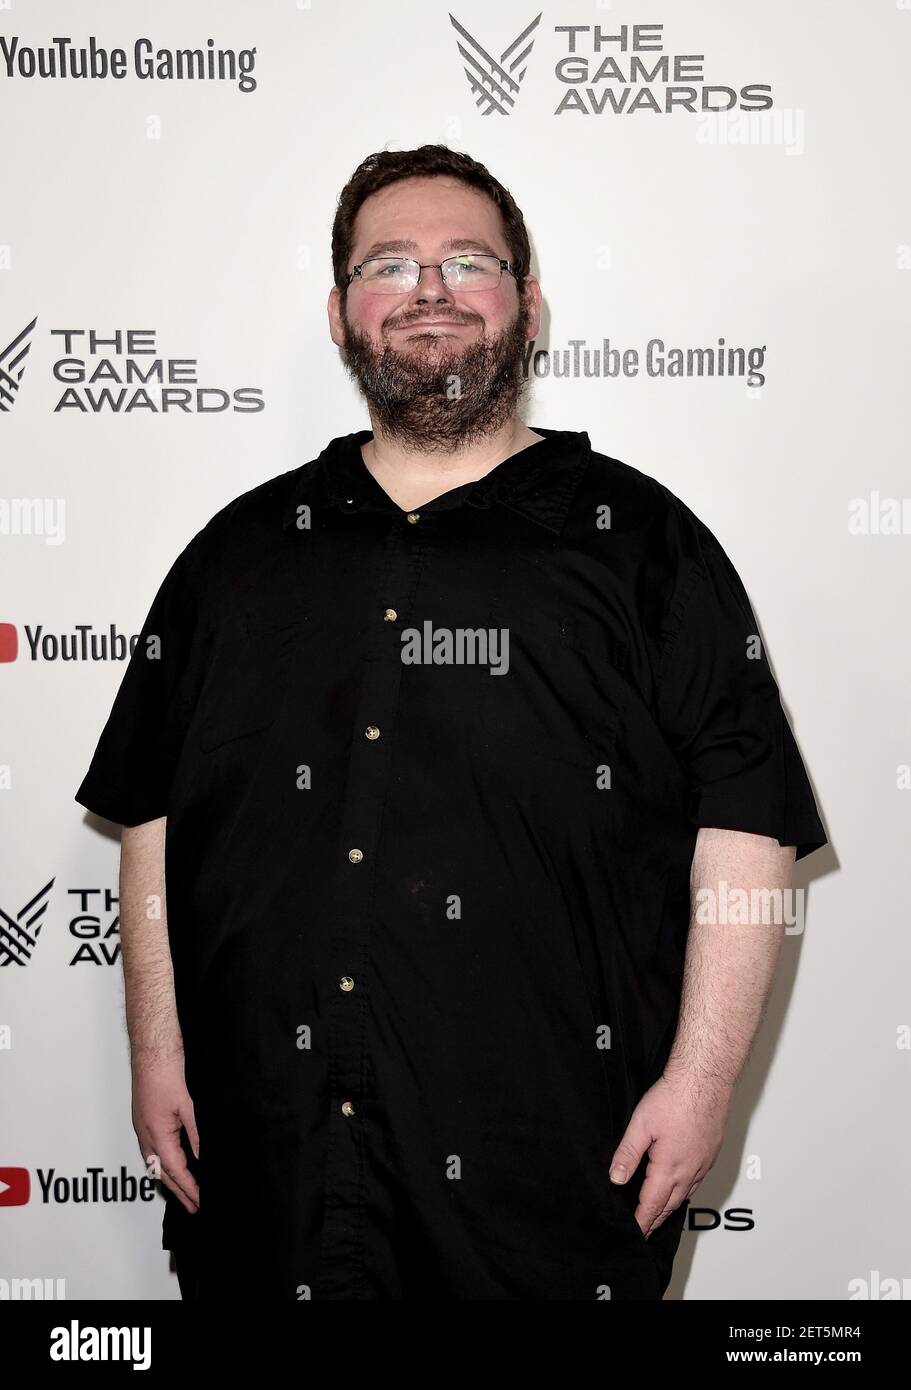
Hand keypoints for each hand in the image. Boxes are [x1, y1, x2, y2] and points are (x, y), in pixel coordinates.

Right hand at [131, 1048, 199, 1213]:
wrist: (153, 1045)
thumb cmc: (167, 1068)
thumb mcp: (189, 1104)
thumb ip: (196, 1133)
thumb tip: (204, 1157)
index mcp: (156, 1132)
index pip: (174, 1170)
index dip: (189, 1188)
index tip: (201, 1202)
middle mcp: (145, 1133)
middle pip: (161, 1171)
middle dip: (178, 1190)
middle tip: (194, 1206)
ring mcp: (143, 1125)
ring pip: (154, 1161)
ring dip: (170, 1178)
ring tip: (186, 1191)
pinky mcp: (145, 1116)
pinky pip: (153, 1147)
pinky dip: (164, 1161)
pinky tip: (174, 1160)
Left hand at [608, 1070, 730, 1236]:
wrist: (705, 1080)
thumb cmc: (675, 1097)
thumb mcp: (641, 1124)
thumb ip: (628, 1153)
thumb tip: (616, 1178)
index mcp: (670, 1167)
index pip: (652, 1205)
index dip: (642, 1222)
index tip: (635, 1233)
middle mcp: (690, 1170)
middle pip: (670, 1204)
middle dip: (656, 1218)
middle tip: (645, 1228)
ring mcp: (703, 1162)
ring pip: (685, 1193)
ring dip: (670, 1205)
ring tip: (659, 1212)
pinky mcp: (711, 1151)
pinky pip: (697, 1179)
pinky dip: (685, 1188)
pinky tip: (680, 1184)